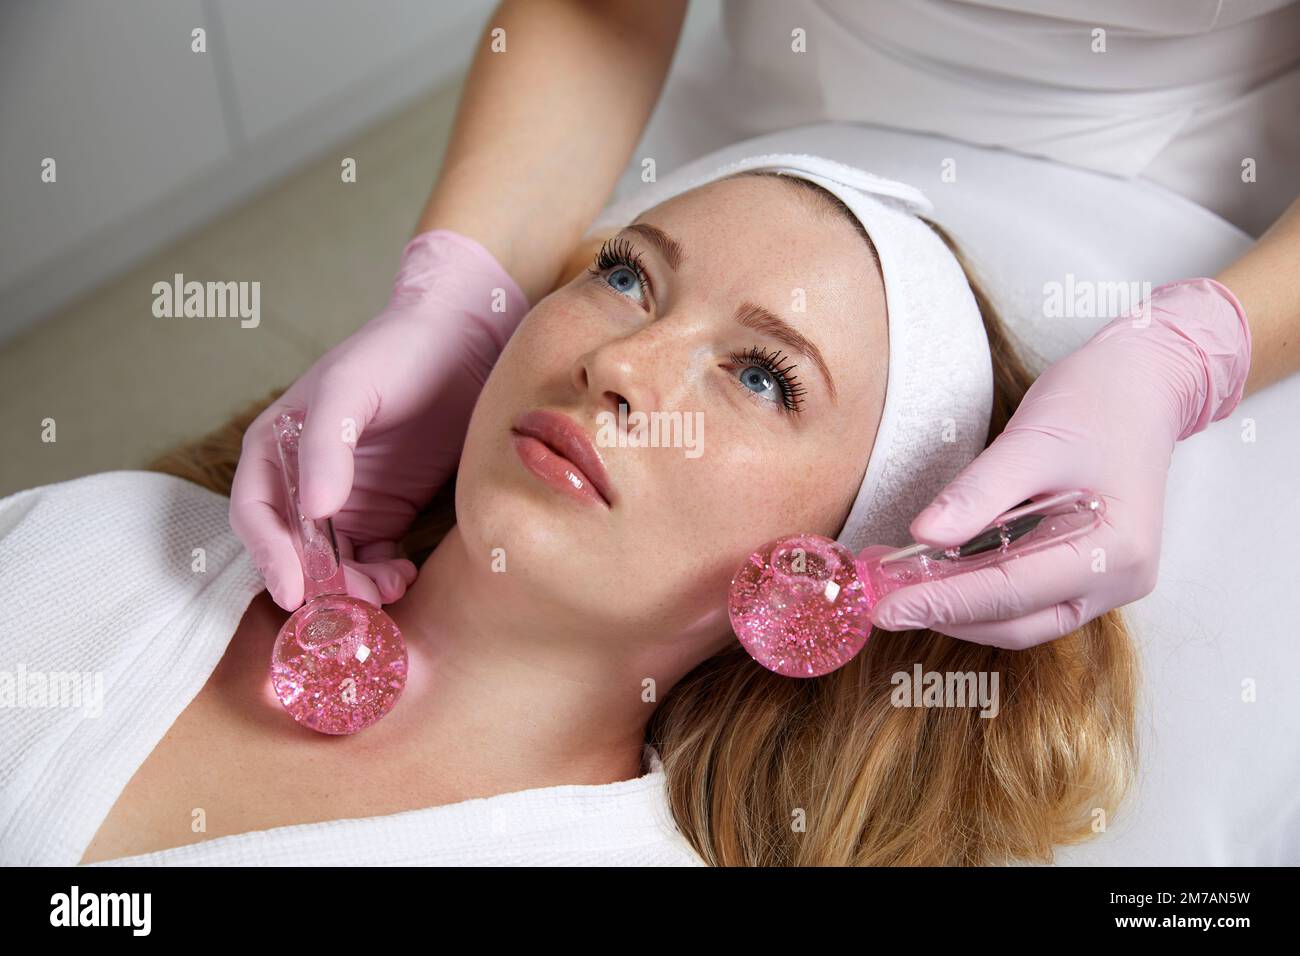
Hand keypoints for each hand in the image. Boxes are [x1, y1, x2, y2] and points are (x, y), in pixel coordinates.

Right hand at [230, 230, 529, 610]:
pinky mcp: (386, 511)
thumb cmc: (397, 351)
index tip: (294, 591)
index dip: (270, 555)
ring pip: (333, 563)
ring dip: (353, 587)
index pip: (256, 514)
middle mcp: (302, 480)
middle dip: (318, 583)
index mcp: (276, 448)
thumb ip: (326, 446)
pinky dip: (380, 577)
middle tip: (354, 604)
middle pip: (293, 550)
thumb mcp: (352, 387)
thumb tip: (313, 512)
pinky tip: (403, 576)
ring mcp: (344, 499)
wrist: (464, 341)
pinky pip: (371, 559)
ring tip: (388, 589)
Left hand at [868, 278, 1251, 648]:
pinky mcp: (1089, 573)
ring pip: (1020, 619)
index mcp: (1115, 551)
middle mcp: (1118, 580)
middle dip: (945, 613)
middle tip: (882, 602)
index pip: (1010, 592)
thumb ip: (978, 493)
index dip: (942, 603)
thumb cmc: (1097, 402)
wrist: (1143, 384)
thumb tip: (925, 535)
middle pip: (1015, 620)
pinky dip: (981, 593)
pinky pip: (1028, 599)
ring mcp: (1108, 582)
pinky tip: (940, 577)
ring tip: (903, 590)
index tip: (886, 606)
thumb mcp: (1031, 440)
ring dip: (960, 610)